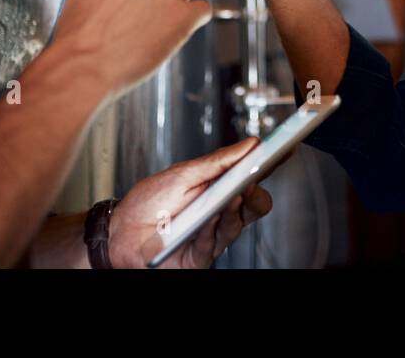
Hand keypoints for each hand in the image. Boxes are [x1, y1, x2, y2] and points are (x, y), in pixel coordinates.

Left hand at [107, 138, 273, 267]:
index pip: (251, 176)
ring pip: (237, 224)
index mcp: (219, 189)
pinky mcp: (199, 258)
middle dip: (258, 192)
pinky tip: (209, 217)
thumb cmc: (148, 203)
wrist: (119, 231)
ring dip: (236, 207)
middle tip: (253, 178)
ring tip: (235, 191)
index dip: (270, 164)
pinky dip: (212, 228)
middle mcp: (220, 214)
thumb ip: (217, 161)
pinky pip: (213, 243)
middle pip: (255, 205)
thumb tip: (248, 145)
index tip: (284, 149)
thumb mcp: (183, 173)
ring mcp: (212, 236)